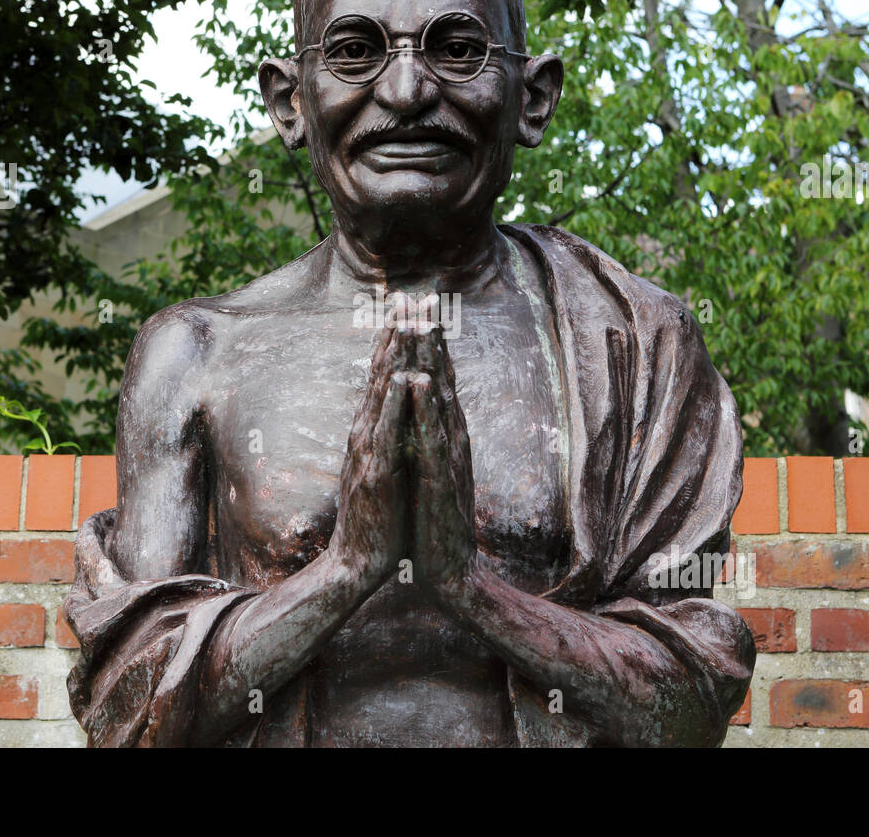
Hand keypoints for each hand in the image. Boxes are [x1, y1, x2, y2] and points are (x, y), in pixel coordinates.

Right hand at [327, 300, 412, 589]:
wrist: (357, 565)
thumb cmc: (376, 518)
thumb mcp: (384, 468)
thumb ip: (387, 437)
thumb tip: (396, 410)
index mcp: (372, 430)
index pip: (386, 376)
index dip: (398, 339)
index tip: (411, 305)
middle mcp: (366, 432)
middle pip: (382, 373)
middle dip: (398, 333)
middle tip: (410, 296)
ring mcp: (369, 451)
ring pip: (383, 394)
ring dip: (395, 356)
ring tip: (407, 322)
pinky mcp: (376, 473)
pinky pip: (388, 432)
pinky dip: (396, 403)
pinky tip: (404, 378)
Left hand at [405, 295, 477, 604]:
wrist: (450, 573)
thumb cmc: (435, 523)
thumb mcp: (430, 471)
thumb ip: (428, 439)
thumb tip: (420, 408)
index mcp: (445, 436)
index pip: (436, 379)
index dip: (427, 341)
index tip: (417, 303)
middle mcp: (451, 439)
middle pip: (442, 377)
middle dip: (432, 335)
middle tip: (425, 294)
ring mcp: (449, 458)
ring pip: (439, 399)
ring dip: (431, 360)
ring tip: (423, 323)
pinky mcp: (441, 480)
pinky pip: (432, 437)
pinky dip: (425, 407)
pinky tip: (419, 382)